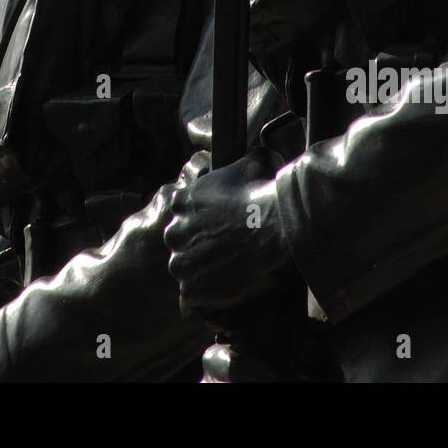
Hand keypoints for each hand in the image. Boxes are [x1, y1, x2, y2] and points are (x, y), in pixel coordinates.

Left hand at [162, 148, 291, 320]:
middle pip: (181, 244)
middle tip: (225, 254)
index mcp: (181, 201)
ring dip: (202, 273)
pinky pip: (193, 296)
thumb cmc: (263, 195)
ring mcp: (180, 260)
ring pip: (186, 270)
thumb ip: (245, 158)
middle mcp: (173, 230)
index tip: (221, 230)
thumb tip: (260, 151)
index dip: (203, 225)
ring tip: (228, 273)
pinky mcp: (190, 287)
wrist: (273, 228)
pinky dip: (207, 296)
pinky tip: (227, 288)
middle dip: (198, 249)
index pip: (183, 217)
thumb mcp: (251, 163)